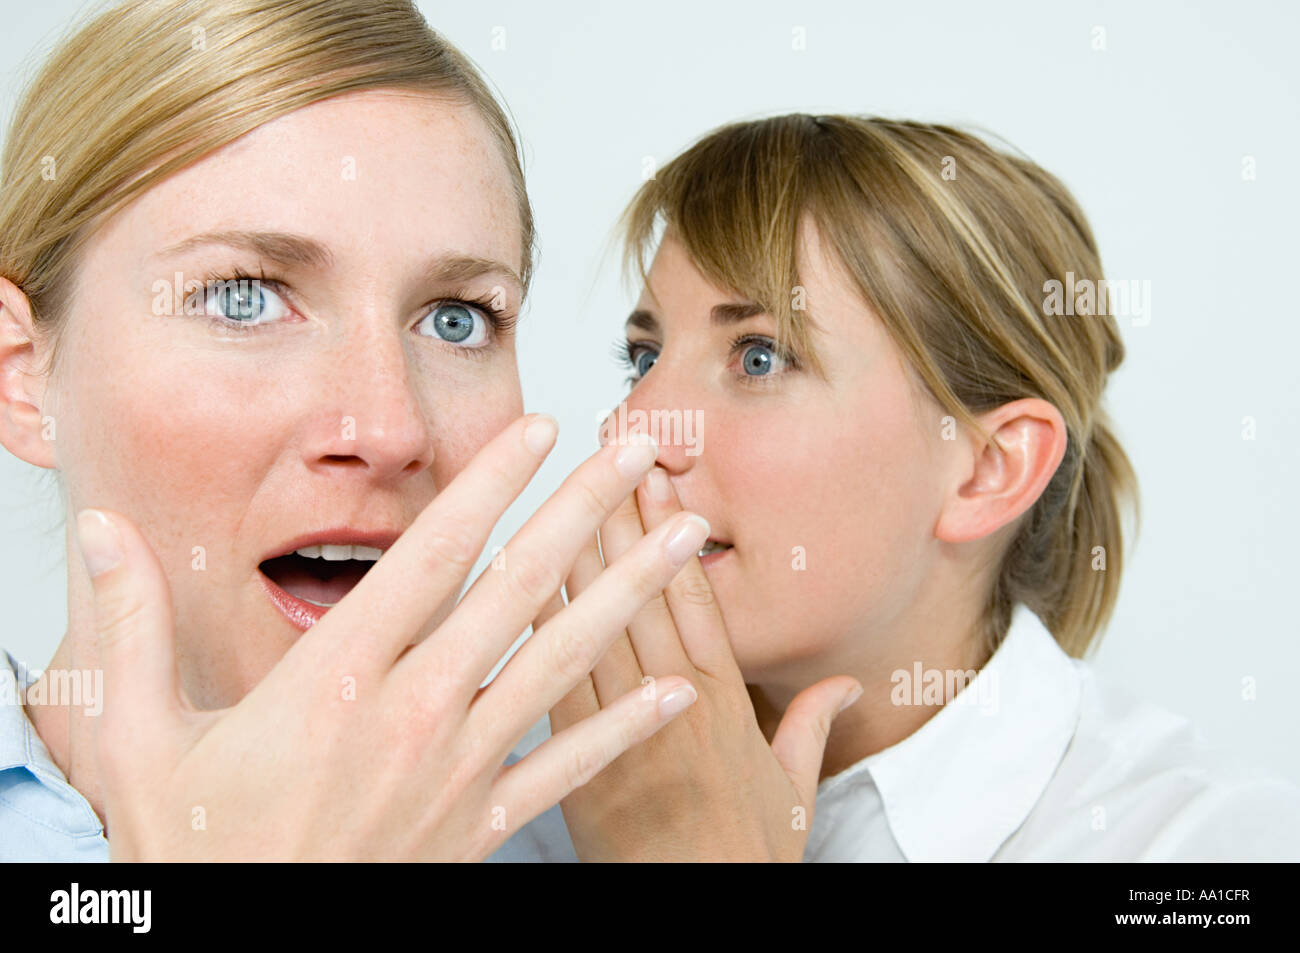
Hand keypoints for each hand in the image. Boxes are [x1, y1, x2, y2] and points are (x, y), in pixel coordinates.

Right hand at [77, 418, 707, 859]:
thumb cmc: (193, 854)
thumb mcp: (136, 741)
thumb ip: (129, 630)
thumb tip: (100, 530)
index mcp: (336, 679)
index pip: (430, 554)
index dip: (489, 483)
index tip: (539, 428)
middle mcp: (412, 713)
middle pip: (518, 589)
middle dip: (587, 511)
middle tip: (643, 454)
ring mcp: (456, 770)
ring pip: (562, 664)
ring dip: (630, 595)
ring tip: (687, 543)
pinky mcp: (478, 827)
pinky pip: (564, 771)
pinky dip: (621, 730)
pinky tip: (674, 690)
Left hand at [544, 465, 861, 861]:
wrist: (699, 921)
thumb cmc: (743, 862)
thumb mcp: (795, 795)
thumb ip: (813, 728)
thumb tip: (845, 686)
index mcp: (724, 705)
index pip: (693, 599)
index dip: (670, 534)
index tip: (655, 481)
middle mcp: (671, 708)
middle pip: (640, 597)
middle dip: (619, 521)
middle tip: (600, 458)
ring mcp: (620, 736)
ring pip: (593, 630)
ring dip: (577, 560)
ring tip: (559, 495)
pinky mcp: (578, 768)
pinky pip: (554, 687)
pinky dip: (539, 636)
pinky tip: (523, 588)